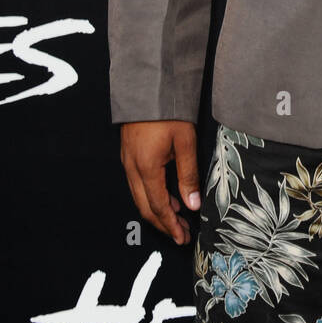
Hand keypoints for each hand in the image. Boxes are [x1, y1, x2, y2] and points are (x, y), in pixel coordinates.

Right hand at [120, 120, 200, 245]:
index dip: (171, 225)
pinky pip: (138, 183)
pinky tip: (167, 195)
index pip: (158, 206)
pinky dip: (152, 195)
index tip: (182, 238)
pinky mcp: (129, 153)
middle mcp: (132, 168)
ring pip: (140, 196)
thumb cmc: (169, 111)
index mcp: (146, 168)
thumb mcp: (185, 141)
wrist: (148, 85)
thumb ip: (188, 175)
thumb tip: (193, 205)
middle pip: (145, 206)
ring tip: (178, 218)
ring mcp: (128, 161)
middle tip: (180, 236)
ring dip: (158, 210)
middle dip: (163, 224)